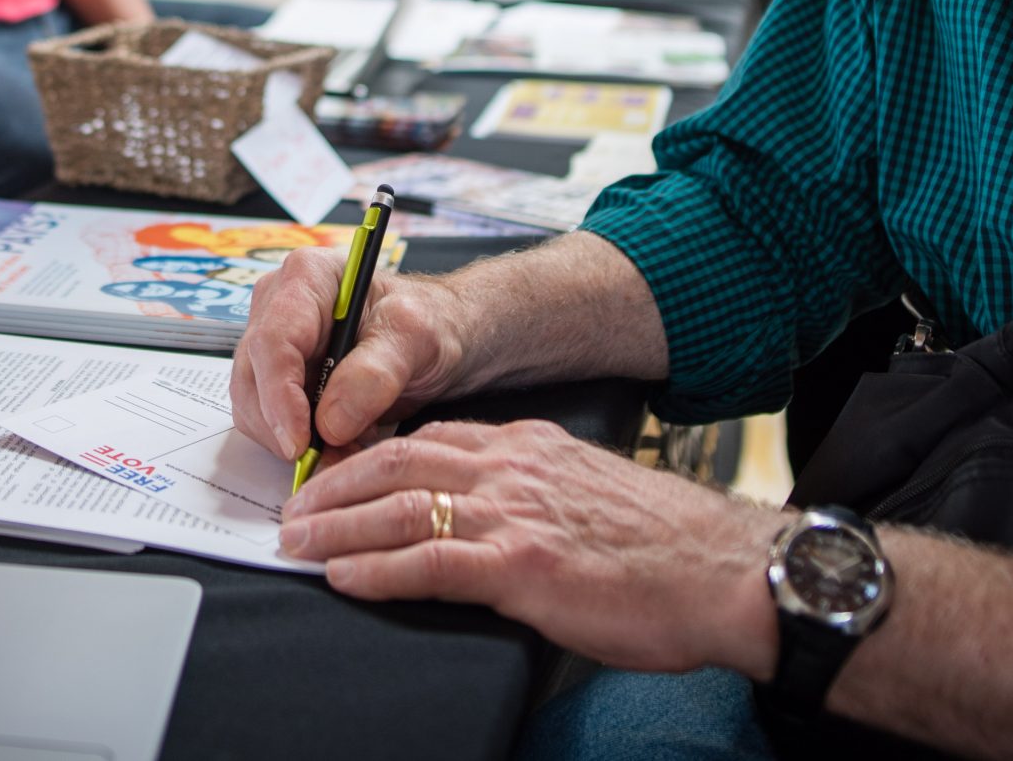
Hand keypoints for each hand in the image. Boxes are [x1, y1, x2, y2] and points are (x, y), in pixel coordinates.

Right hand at [229, 246, 471, 460]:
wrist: (444, 336)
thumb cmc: (432, 322)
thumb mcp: (418, 339)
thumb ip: (375, 375)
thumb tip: (329, 422)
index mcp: (307, 277)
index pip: (272, 342)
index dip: (279, 397)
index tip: (300, 442)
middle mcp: (277, 304)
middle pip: (253, 377)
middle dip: (287, 426)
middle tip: (336, 456)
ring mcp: (272, 342)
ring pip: (253, 405)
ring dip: (293, 440)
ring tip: (348, 446)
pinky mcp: (275, 376)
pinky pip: (267, 420)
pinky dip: (298, 442)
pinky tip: (339, 440)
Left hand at [279, 419, 779, 677]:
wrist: (721, 572)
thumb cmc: (663, 548)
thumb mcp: (582, 493)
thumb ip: (531, 491)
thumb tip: (485, 513)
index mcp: (526, 447)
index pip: (428, 437)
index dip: (369, 455)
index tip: (331, 473)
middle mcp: (511, 468)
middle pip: (397, 461)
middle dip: (335, 484)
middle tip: (292, 508)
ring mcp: (513, 515)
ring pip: (400, 506)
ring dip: (337, 526)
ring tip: (298, 542)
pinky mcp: (521, 567)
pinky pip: (429, 562)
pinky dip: (377, 568)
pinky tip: (344, 576)